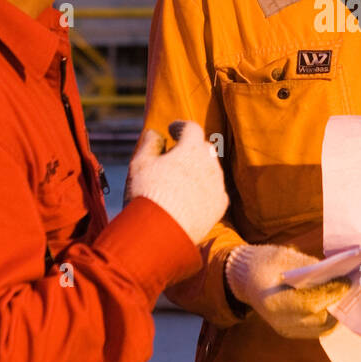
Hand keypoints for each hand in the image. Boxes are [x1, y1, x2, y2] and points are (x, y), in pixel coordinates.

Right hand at [126, 121, 227, 243]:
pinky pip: (215, 192)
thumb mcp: (140, 163)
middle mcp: (210, 165)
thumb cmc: (146, 195)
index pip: (191, 128)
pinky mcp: (219, 207)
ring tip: (180, 178)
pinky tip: (191, 197)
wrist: (159, 234)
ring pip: (211, 170)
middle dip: (190, 148)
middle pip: (203, 148)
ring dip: (199, 169)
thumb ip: (149, 143)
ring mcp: (218, 186)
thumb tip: (156, 133)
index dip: (180, 127)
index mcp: (191, 149)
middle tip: (175, 154)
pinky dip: (205, 190)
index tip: (172, 130)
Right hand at [226, 244, 349, 339]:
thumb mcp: (284, 257)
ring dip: (337, 313)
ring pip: (320, 328)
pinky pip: (316, 330)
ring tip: (349, 296)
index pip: (309, 303)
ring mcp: (284, 329)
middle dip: (338, 304)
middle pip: (318, 319)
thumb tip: (338, 272)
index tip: (347, 281)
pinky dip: (329, 318)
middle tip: (353, 289)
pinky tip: (337, 304)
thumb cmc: (265, 263)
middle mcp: (279, 320)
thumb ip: (310, 267)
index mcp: (273, 300)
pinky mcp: (290, 331)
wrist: (245, 279)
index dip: (331, 293)